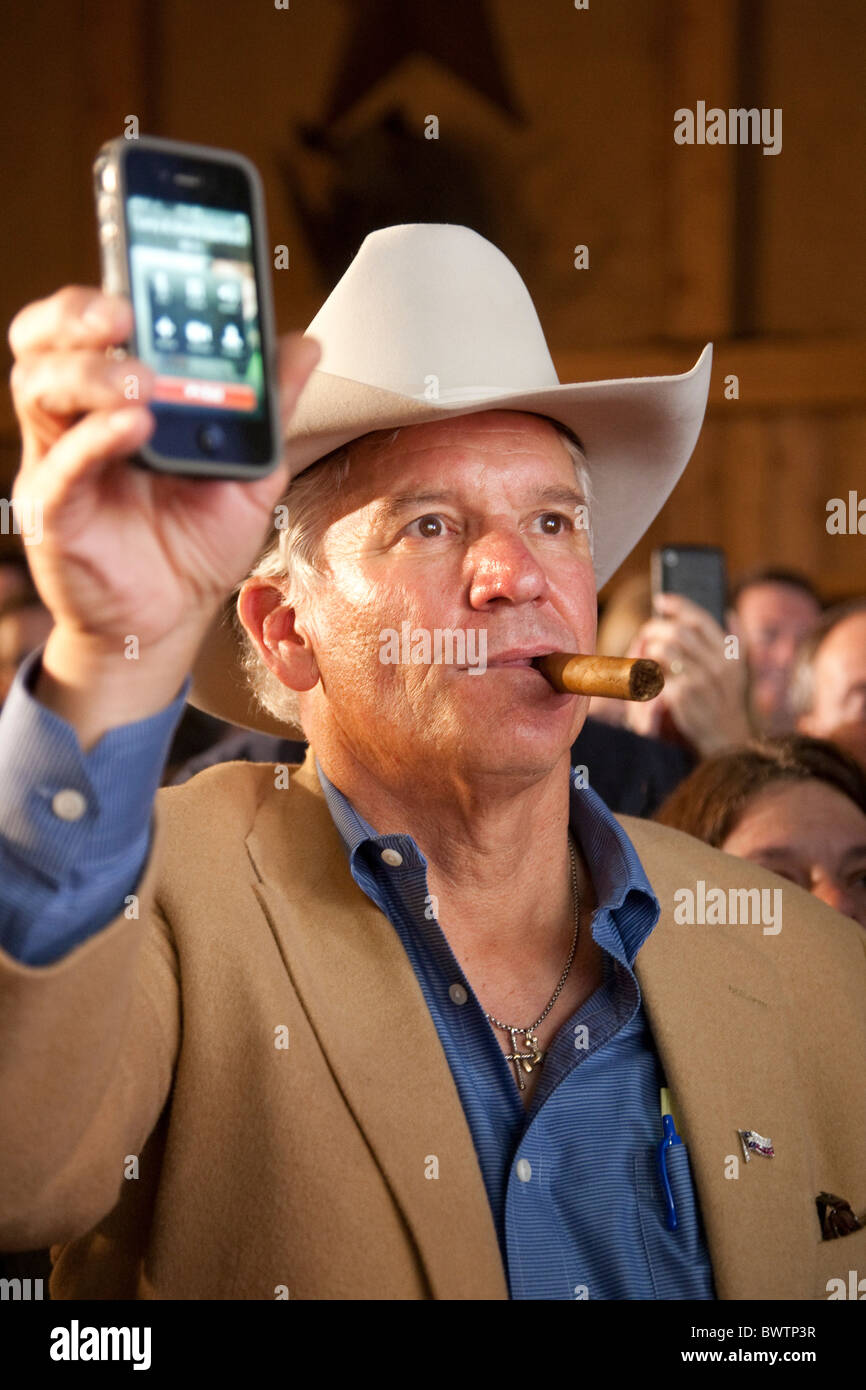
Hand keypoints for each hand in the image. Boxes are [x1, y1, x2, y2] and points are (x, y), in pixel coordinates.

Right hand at [7, 287, 319, 743]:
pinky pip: (59, 467)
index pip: (90, 322)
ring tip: (142, 383)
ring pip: (41, 390)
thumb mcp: (249, 470)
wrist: (170, 620)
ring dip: (90, 374)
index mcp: (116, 395)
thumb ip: (270, 408)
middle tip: (126, 311)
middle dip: (78, 315)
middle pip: (45, 342)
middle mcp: (76, 418)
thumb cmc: (194, 541)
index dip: (106, 286)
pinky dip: (93, 441)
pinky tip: (134, 428)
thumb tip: (304, 343)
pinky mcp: (54, 513)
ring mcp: (58, 462)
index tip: (148, 261)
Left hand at [625, 593, 752, 755]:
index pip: (700, 619)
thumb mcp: (740, 670)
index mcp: (730, 654)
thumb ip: (737, 640)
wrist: (726, 738)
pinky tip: (649, 675)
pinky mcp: (683, 696)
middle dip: (656, 627)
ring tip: (648, 654)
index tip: (661, 600)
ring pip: (664, 650)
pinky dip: (648, 671)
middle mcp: (717, 665)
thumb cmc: (727, 699)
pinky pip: (657, 674)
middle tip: (647, 632)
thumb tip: (730, 612)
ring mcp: (700, 680)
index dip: (678, 605)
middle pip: (678, 632)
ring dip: (650, 648)